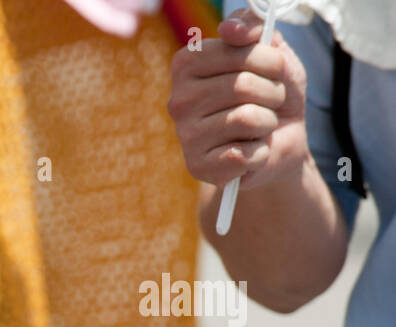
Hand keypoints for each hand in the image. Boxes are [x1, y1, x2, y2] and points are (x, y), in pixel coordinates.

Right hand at [168, 9, 309, 190]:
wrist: (282, 140)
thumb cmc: (272, 92)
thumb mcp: (272, 50)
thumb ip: (253, 26)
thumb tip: (229, 29)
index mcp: (187, 64)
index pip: (238, 50)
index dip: (270, 60)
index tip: (272, 69)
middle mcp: (178, 100)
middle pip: (243, 85)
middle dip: (272, 94)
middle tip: (268, 102)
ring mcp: (184, 136)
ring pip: (246, 119)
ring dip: (267, 122)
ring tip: (259, 126)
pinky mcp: (197, 167)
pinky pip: (244, 154)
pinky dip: (259, 152)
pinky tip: (249, 151)